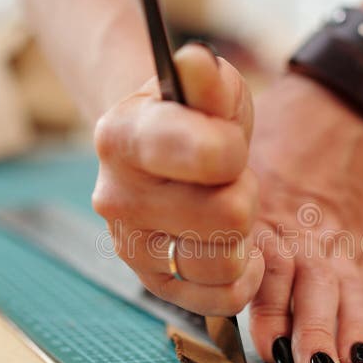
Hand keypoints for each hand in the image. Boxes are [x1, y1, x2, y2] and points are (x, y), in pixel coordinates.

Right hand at [92, 44, 263, 315]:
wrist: (161, 156)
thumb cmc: (192, 119)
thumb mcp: (206, 88)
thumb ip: (206, 78)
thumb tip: (196, 63)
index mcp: (123, 137)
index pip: (208, 156)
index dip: (234, 149)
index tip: (228, 140)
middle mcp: (116, 197)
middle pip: (229, 215)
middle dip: (246, 194)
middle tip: (230, 180)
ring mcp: (131, 247)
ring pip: (226, 263)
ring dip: (243, 237)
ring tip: (226, 213)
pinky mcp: (154, 283)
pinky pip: (222, 299)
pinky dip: (243, 276)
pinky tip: (233, 248)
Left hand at [248, 73, 362, 362]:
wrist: (331, 109)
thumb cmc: (274, 149)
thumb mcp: (240, 178)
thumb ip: (230, 230)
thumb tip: (206, 280)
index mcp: (263, 219)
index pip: (266, 269)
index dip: (270, 308)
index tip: (268, 345)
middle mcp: (298, 232)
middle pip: (304, 284)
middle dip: (309, 328)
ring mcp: (334, 238)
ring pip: (338, 287)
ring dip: (342, 328)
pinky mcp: (362, 240)